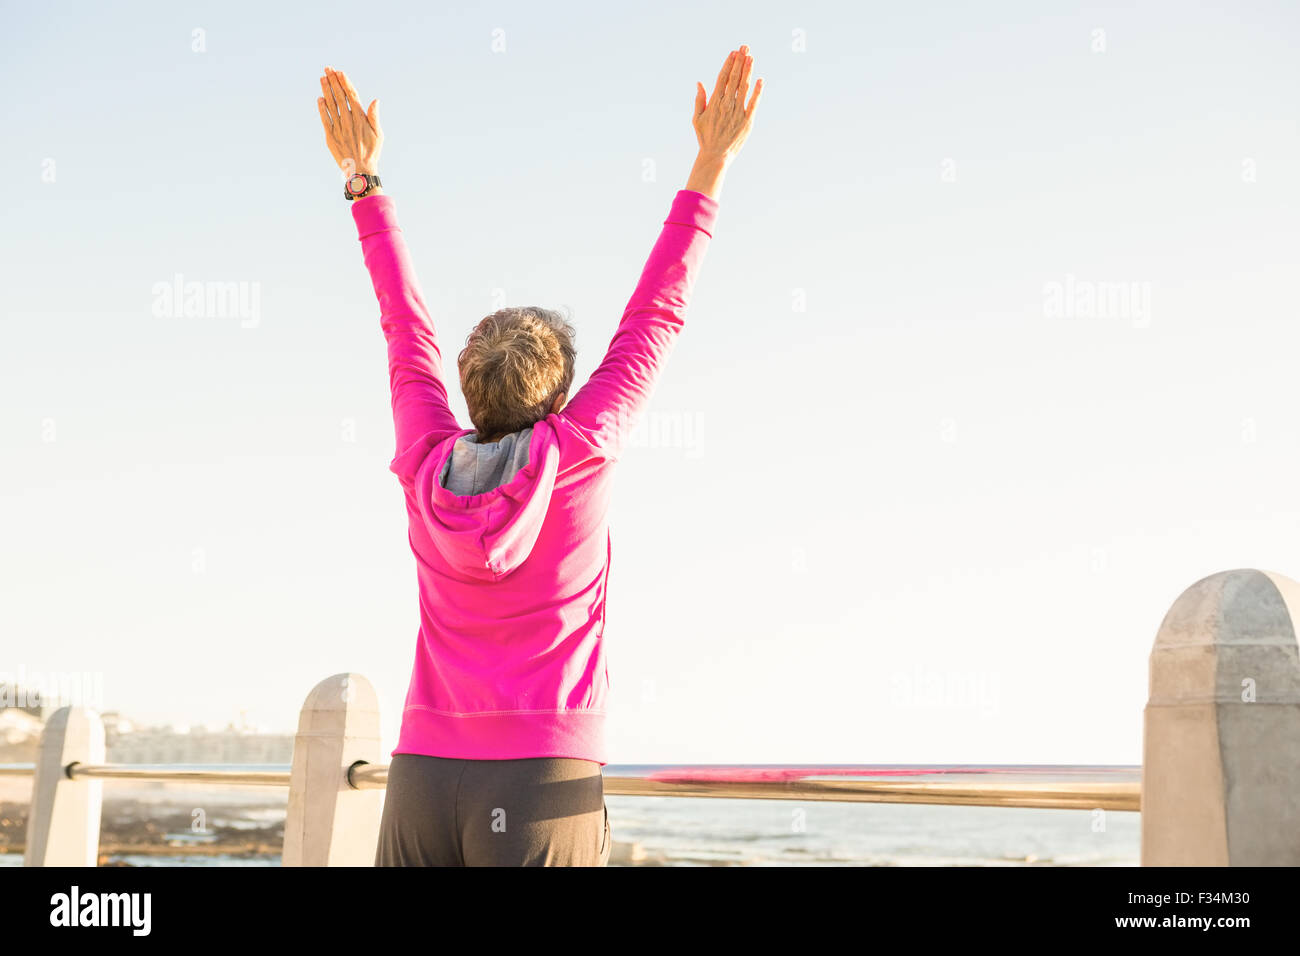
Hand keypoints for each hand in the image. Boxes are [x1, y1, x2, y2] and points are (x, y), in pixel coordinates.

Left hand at [317, 66, 382, 176]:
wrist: (360, 170)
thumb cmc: (372, 152)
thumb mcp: (378, 134)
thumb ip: (374, 116)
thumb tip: (375, 100)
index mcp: (360, 118)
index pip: (351, 96)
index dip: (345, 83)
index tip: (340, 72)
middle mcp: (348, 121)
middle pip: (339, 97)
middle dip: (333, 81)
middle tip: (327, 69)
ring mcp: (339, 128)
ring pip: (331, 105)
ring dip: (326, 91)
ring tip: (322, 78)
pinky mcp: (330, 136)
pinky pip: (325, 119)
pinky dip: (322, 109)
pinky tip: (319, 99)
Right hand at [692, 45, 762, 162]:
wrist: (716, 156)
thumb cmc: (705, 138)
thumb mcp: (697, 118)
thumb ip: (700, 100)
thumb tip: (700, 83)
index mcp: (714, 102)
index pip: (723, 78)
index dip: (729, 64)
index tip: (733, 53)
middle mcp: (726, 104)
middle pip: (734, 78)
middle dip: (740, 61)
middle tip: (745, 47)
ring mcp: (737, 112)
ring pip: (744, 87)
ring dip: (748, 71)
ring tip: (751, 57)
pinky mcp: (747, 121)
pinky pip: (754, 103)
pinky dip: (757, 91)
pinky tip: (760, 80)